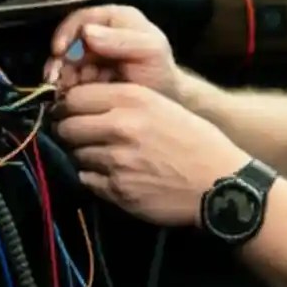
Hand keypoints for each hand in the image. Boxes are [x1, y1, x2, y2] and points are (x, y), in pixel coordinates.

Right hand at [45, 5, 179, 98]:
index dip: (66, 33)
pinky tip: (73, 97)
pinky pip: (69, 79)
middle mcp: (101, 34)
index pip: (81, 18)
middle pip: (68, 42)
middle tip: (58, 79)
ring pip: (65, 63)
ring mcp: (92, 56)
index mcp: (116, 19)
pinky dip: (68, 88)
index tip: (59, 51)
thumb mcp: (150, 51)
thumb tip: (87, 33)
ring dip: (63, 77)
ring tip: (68, 91)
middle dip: (61, 61)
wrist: (164, 100)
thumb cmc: (161, 72)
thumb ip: (122, 39)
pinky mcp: (87, 76)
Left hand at [55, 83, 249, 226]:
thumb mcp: (162, 106)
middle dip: (68, 131)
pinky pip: (87, 180)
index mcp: (132, 99)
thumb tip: (83, 104)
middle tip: (80, 136)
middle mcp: (120, 126)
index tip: (70, 112)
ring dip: (83, 155)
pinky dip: (94, 178)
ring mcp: (116, 160)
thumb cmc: (196, 141)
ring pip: (75, 154)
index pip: (74, 97)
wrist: (220, 183)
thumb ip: (123, 101)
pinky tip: (114, 175)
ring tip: (105, 156)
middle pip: (66, 127)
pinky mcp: (117, 190)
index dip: (67, 105)